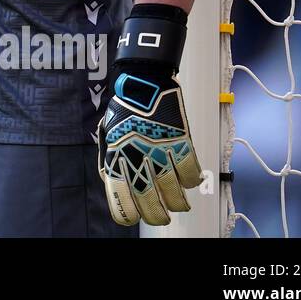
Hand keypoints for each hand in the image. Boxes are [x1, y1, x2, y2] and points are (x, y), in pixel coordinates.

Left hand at [96, 66, 201, 225]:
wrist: (144, 81)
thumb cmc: (123, 109)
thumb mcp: (108, 135)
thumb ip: (109, 160)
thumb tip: (112, 184)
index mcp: (116, 158)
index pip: (120, 201)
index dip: (127, 215)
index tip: (134, 218)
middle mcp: (138, 160)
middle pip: (150, 204)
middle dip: (157, 217)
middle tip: (162, 217)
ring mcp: (161, 153)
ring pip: (175, 195)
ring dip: (178, 204)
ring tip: (179, 204)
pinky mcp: (182, 144)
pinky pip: (192, 175)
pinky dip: (192, 182)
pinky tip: (189, 179)